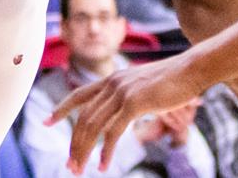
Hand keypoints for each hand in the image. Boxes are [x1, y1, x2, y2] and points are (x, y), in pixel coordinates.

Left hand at [50, 55, 204, 173]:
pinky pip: (113, 132)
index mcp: (112, 79)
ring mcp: (121, 93)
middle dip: (74, 143)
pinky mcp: (133, 103)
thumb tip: (124, 110)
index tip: (46, 121)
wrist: (191, 70)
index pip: (79, 95)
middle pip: (83, 117)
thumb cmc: (172, 80)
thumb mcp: (143, 86)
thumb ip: (129, 95)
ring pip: (93, 126)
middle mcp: (112, 84)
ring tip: (80, 170)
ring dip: (84, 150)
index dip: (61, 109)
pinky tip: (103, 165)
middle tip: (70, 165)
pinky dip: (106, 151)